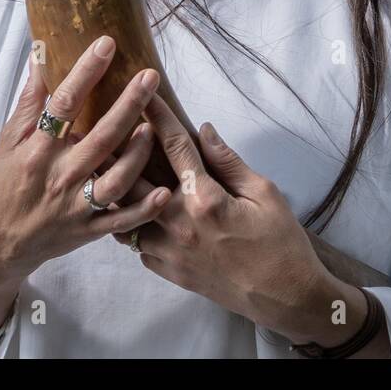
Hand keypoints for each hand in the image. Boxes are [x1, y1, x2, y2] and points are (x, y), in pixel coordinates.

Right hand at [0, 36, 172, 288]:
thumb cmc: (2, 185)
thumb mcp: (7, 140)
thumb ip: (31, 98)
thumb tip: (43, 52)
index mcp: (37, 150)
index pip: (64, 104)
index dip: (85, 71)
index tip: (107, 44)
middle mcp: (59, 176)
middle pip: (100, 138)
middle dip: (128, 105)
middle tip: (150, 76)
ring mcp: (75, 206)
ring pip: (116, 181)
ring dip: (138, 154)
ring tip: (155, 127)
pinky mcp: (88, 231)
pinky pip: (121, 222)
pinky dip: (144, 210)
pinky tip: (165, 191)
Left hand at [110, 94, 363, 346]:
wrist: (285, 298)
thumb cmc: (281, 242)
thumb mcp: (264, 193)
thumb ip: (229, 161)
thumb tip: (204, 129)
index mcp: (205, 199)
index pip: (174, 146)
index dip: (157, 114)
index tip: (143, 91)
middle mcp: (179, 224)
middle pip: (132, 178)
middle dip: (117, 150)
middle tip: (106, 128)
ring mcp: (169, 251)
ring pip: (124, 214)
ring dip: (117, 189)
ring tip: (108, 168)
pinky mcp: (167, 271)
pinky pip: (136, 243)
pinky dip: (132, 224)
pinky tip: (133, 210)